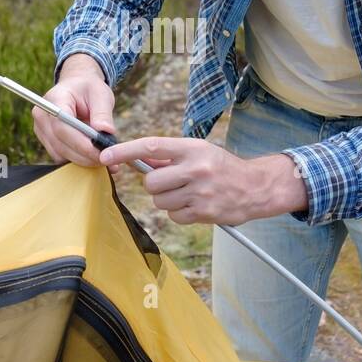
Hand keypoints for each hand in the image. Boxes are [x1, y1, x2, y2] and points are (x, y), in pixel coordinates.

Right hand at [33, 55, 121, 176]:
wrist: (77, 87)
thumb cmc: (89, 89)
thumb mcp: (101, 94)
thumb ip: (103, 113)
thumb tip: (106, 132)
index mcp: (55, 99)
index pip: (62, 127)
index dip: (81, 144)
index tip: (100, 153)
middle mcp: (42, 115)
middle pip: (60, 144)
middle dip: (85, 156)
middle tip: (107, 160)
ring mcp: (40, 129)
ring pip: (60, 154)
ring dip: (82, 160)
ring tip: (102, 157)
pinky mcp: (45, 140)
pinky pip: (60, 156)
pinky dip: (77, 158)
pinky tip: (92, 155)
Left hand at [98, 137, 308, 224]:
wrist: (256, 187)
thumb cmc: (222, 167)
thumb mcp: (199, 152)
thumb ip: (170, 156)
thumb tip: (138, 160)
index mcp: (192, 148)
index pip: (151, 146)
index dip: (124, 151)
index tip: (105, 155)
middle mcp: (196, 169)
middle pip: (152, 181)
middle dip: (156, 184)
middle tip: (172, 182)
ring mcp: (200, 192)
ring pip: (161, 201)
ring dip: (167, 200)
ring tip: (187, 194)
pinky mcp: (204, 212)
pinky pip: (174, 216)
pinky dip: (179, 213)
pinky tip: (194, 205)